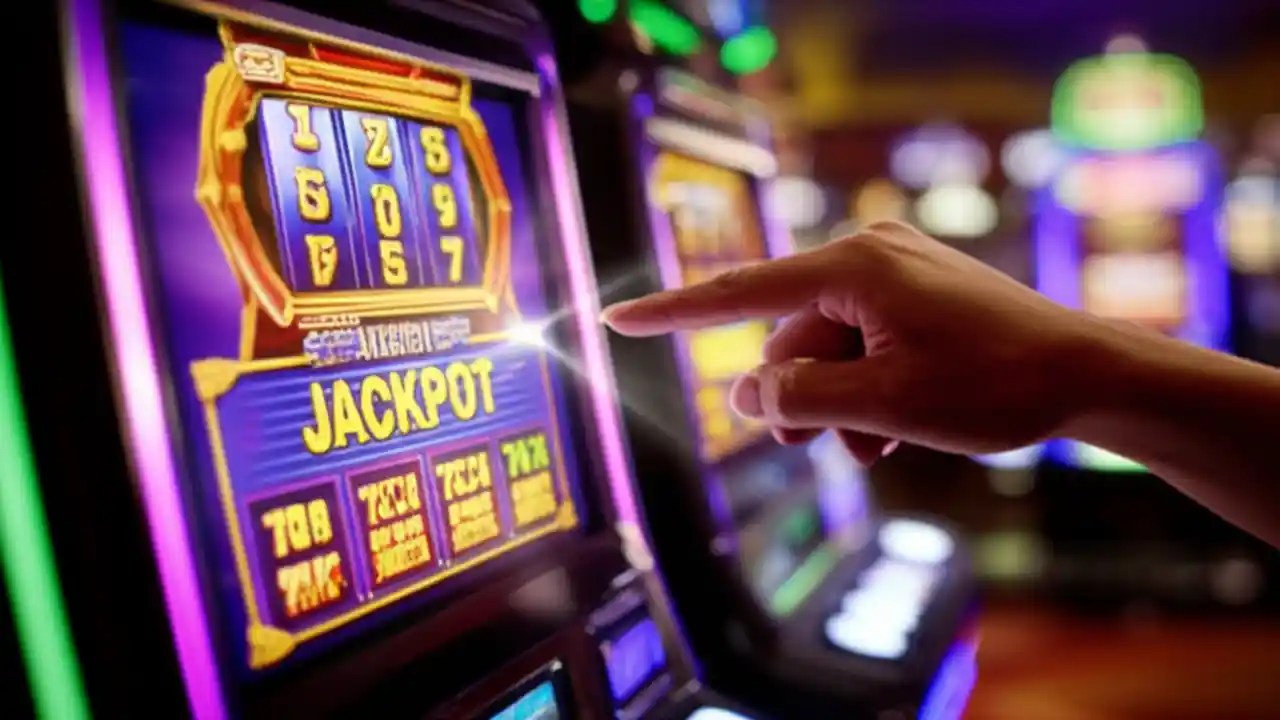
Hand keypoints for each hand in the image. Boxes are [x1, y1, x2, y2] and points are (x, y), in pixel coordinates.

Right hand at [602, 221, 1096, 464]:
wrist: (1088, 376)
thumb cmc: (995, 384)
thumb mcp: (884, 404)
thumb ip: (801, 398)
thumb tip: (746, 393)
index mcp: (853, 267)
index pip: (740, 293)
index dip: (673, 313)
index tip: (617, 320)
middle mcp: (868, 256)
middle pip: (788, 335)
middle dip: (794, 394)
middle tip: (810, 444)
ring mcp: (894, 273)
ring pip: (825, 349)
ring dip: (834, 402)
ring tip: (871, 445)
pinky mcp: (915, 295)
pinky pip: (860, 343)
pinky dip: (863, 388)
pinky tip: (890, 431)